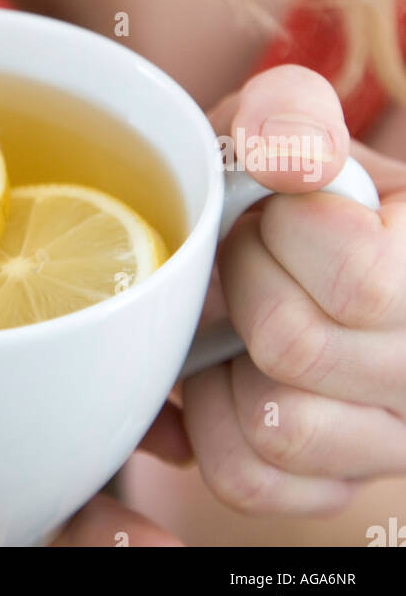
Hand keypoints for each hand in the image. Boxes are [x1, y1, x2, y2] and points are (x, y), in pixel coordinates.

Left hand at [142, 64, 405, 515]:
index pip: (358, 278)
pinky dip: (207, 420)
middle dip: (240, 282)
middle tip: (243, 253)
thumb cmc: (279, 178)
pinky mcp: (337, 483)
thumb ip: (290, 112)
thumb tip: (289, 158)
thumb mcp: (285, 120)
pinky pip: (247, 477)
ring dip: (221, 357)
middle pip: (295, 348)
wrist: (266, 234)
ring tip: (234, 313)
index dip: (282, 234)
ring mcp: (391, 435)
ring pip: (272, 425)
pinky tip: (218, 370)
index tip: (272, 210)